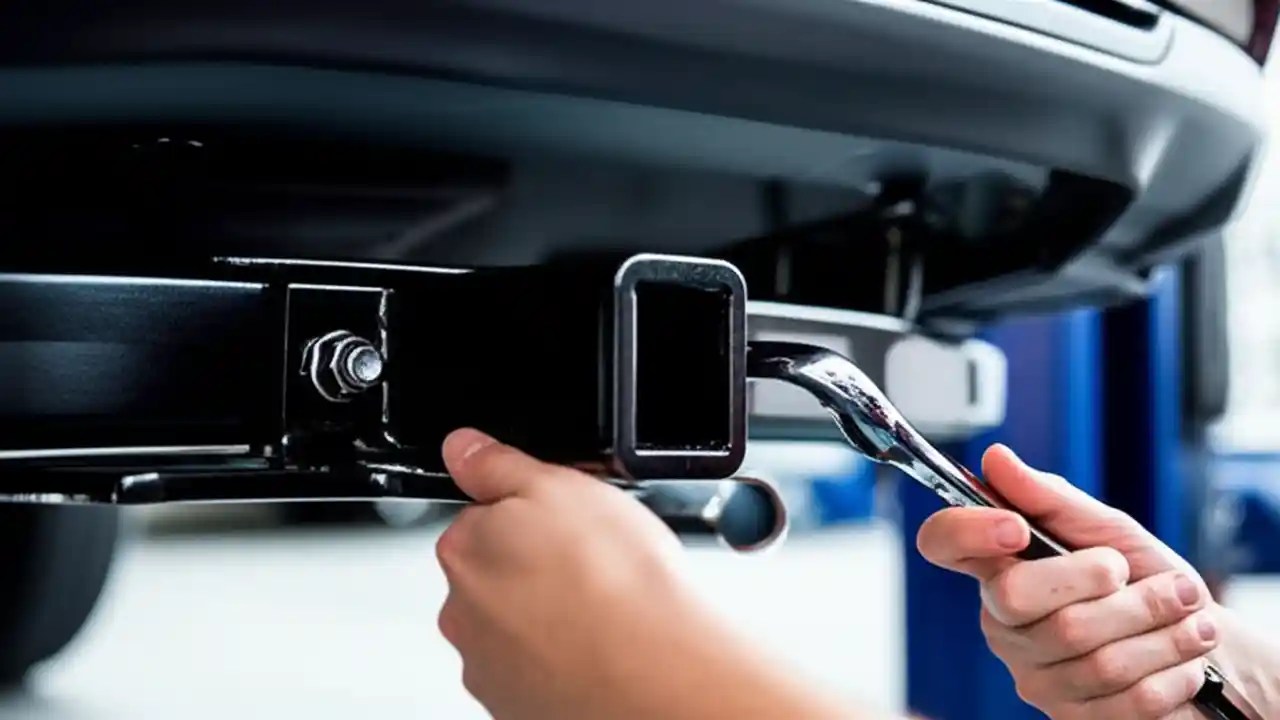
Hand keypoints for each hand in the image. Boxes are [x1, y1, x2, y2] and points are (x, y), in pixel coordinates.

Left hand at [435, 429, 851, 719]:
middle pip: (495, 572)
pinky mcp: (517, 705)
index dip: (532, 515)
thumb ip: (497, 464)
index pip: (483, 517)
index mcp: (465, 548)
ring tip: (603, 610)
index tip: (567, 524)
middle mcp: (461, 612)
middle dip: (536, 567)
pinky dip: (561, 658)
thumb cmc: (617, 581)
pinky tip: (599, 647)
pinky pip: (536, 669)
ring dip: (548, 615)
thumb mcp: (560, 484)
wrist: (656, 672)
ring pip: (516, 624)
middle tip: (591, 565)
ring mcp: (488, 666)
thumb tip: (461, 447)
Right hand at [917, 445, 1217, 718]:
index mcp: (999, 567)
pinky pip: (1122, 696)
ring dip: (1153, 624)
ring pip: (1085, 651)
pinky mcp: (1074, 718)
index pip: (944, 544)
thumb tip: (996, 460)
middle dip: (1092, 579)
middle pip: (1015, 598)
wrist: (1202, 641)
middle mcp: (1004, 623)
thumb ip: (1051, 498)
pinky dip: (1169, 666)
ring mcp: (1034, 675)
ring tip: (1183, 609)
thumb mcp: (1108, 527)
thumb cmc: (1147, 578)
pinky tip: (1181, 654)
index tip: (1015, 526)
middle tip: (1131, 572)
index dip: (966, 532)